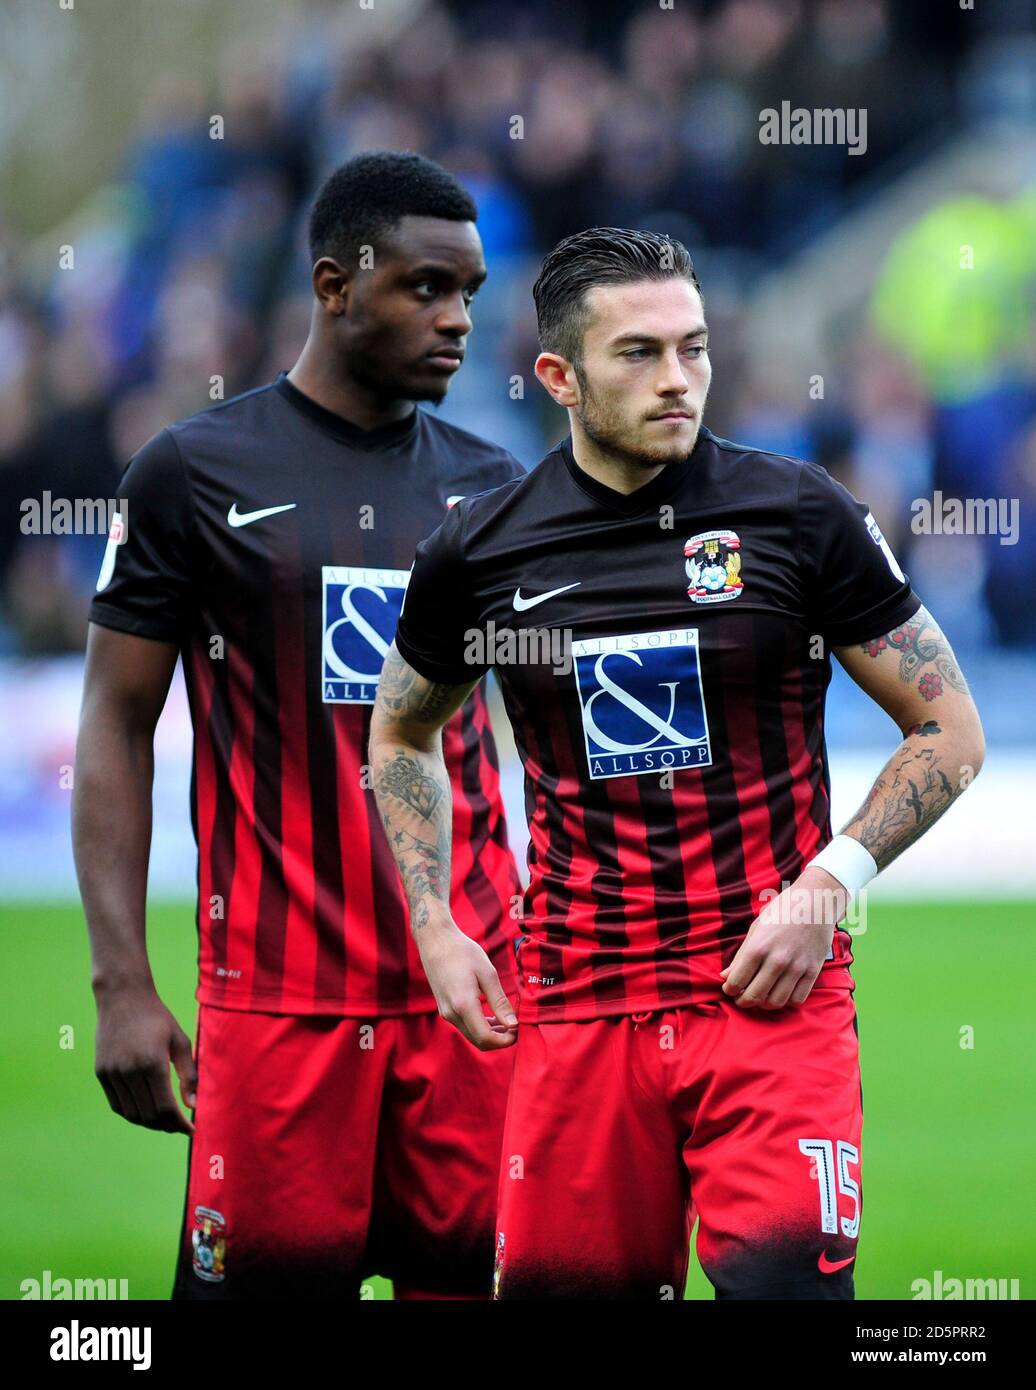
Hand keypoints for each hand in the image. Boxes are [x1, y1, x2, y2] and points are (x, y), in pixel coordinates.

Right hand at [94, 985, 196, 1132]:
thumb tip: (193, 1106)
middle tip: (180, 1126)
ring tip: (165, 1121)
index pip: (165, 1108)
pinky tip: (145, 1112)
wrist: (123, 997)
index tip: (191, 1129)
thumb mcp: (180, 1041)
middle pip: (148, 1115)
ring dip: (149, 1123)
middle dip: (167, 1126)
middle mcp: (129, 1071)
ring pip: (131, 1114)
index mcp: (152, 1062)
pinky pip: (117, 1104)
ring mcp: (112, 1073)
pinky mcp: (101, 1073)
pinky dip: (132, 1114)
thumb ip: (188, 1074)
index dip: (179, 1124)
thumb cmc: (157, 1018)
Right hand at [417, 916, 518, 1049]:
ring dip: (490, 1033)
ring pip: (471, 1035)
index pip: (486, 1038)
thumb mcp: (487, 974)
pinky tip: (492, 1015)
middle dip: (499, 1039)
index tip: (518, 1030)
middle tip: (516, 1027)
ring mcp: (446, 1012)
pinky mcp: (444, 1009)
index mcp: (463, 1005)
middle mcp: (451, 1014)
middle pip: (478, 1041)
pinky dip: (480, 1026)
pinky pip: (464, 1026)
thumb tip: (513, 1024)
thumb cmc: (463, 952)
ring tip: (507, 1020)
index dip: (505, 1040)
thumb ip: (500, 1001)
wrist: (435, 941)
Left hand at [720, 866, 847, 1010]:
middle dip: (743, 1001)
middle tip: (741, 998)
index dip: (729, 989)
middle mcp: (777, 960)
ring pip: (776, 1002)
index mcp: (758, 947)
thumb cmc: (782, 911)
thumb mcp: (756, 927)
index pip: (737, 981)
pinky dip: (786, 1002)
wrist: (816, 902)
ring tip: (760, 998)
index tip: (729, 988)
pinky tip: (781, 993)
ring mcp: (797, 968)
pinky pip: (797, 999)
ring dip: (764, 1005)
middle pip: (754, 996)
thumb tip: (725, 976)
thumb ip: (740, 955)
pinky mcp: (812, 972)